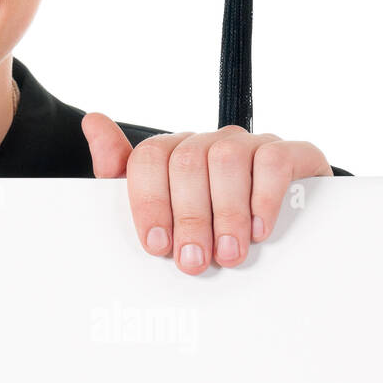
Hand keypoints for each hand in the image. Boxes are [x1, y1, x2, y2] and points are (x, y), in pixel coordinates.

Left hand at [81, 117, 331, 274]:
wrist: (282, 222)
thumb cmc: (211, 219)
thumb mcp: (161, 207)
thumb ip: (120, 173)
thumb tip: (92, 121)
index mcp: (173, 152)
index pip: (148, 158)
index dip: (149, 202)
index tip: (156, 245)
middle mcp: (208, 142)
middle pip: (187, 163)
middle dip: (188, 218)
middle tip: (194, 261)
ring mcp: (249, 145)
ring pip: (227, 159)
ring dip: (226, 213)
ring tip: (228, 253)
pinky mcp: (290, 153)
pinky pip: (274, 161)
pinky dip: (264, 198)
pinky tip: (259, 230)